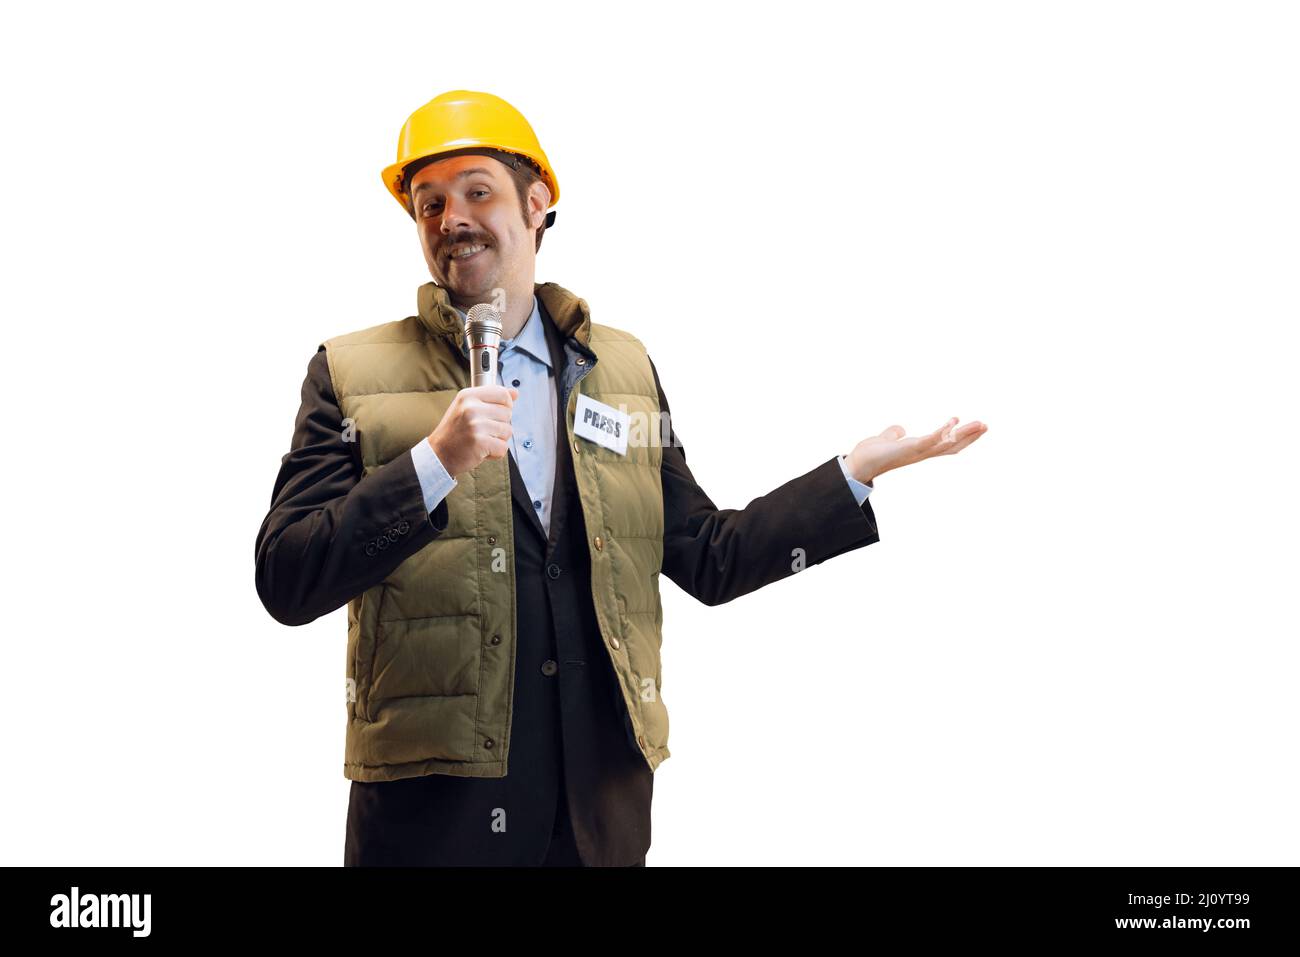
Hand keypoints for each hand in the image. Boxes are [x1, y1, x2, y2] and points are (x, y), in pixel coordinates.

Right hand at [426, 385, 518, 478]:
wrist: (439, 454)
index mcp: (468, 396)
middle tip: (482, 431)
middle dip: (500, 425)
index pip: (502, 393)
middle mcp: (471, 408)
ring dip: (497, 440)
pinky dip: (495, 453)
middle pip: (508, 413)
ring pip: (508, 431)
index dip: (506, 405)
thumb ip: (492, 398)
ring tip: (481, 440)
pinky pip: (503, 447)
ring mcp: (476, 425)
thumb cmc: (455, 431)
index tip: (496, 414)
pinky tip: (481, 450)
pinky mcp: (480, 442)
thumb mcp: (468, 407)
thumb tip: (515, 392)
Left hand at [845, 417, 987, 483]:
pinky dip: (943, 432)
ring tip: (979, 424)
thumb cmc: (871, 454)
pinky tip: (952, 421)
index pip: (945, 445)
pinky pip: (930, 441)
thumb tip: (900, 430)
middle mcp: (921, 453)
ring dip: (964, 434)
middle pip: (952, 447)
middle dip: (970, 437)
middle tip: (985, 425)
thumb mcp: (887, 439)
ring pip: (947, 444)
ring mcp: (917, 452)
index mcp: (919, 450)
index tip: (974, 426)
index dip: (961, 437)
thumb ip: (894, 434)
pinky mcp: (909, 449)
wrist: (858, 464)